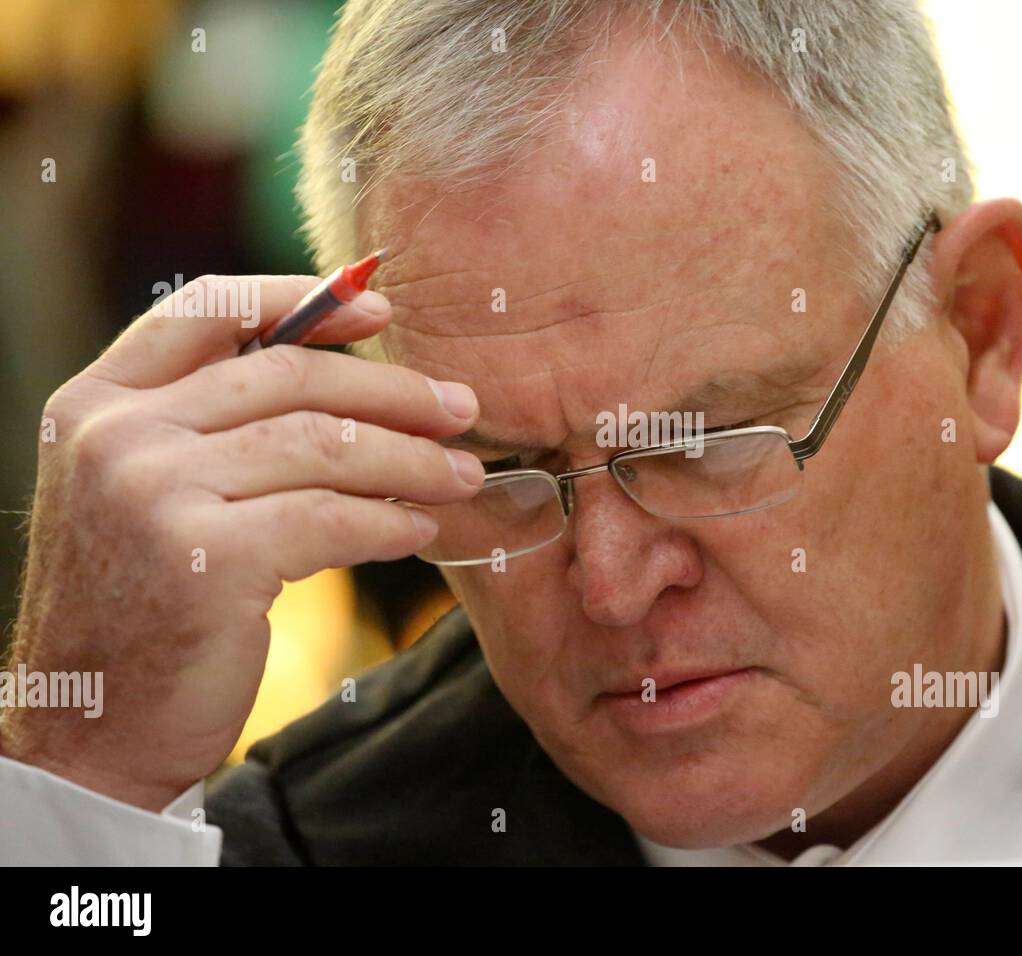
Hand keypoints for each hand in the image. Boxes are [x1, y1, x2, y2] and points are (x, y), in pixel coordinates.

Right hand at [0, 274, 482, 810]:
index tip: (379, 305)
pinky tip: (418, 528)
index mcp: (95, 403)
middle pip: (287, 374)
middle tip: (459, 408)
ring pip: (322, 444)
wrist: (93, 729)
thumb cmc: (141, 606)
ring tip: (459, 474)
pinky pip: (331, 518)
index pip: (204, 310)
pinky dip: (389, 520)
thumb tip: (336, 372)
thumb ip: (206, 425)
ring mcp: (153, 493)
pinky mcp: (205, 560)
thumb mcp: (145, 493)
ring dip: (409, 457)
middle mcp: (116, 435)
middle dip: (390, 388)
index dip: (301, 300)